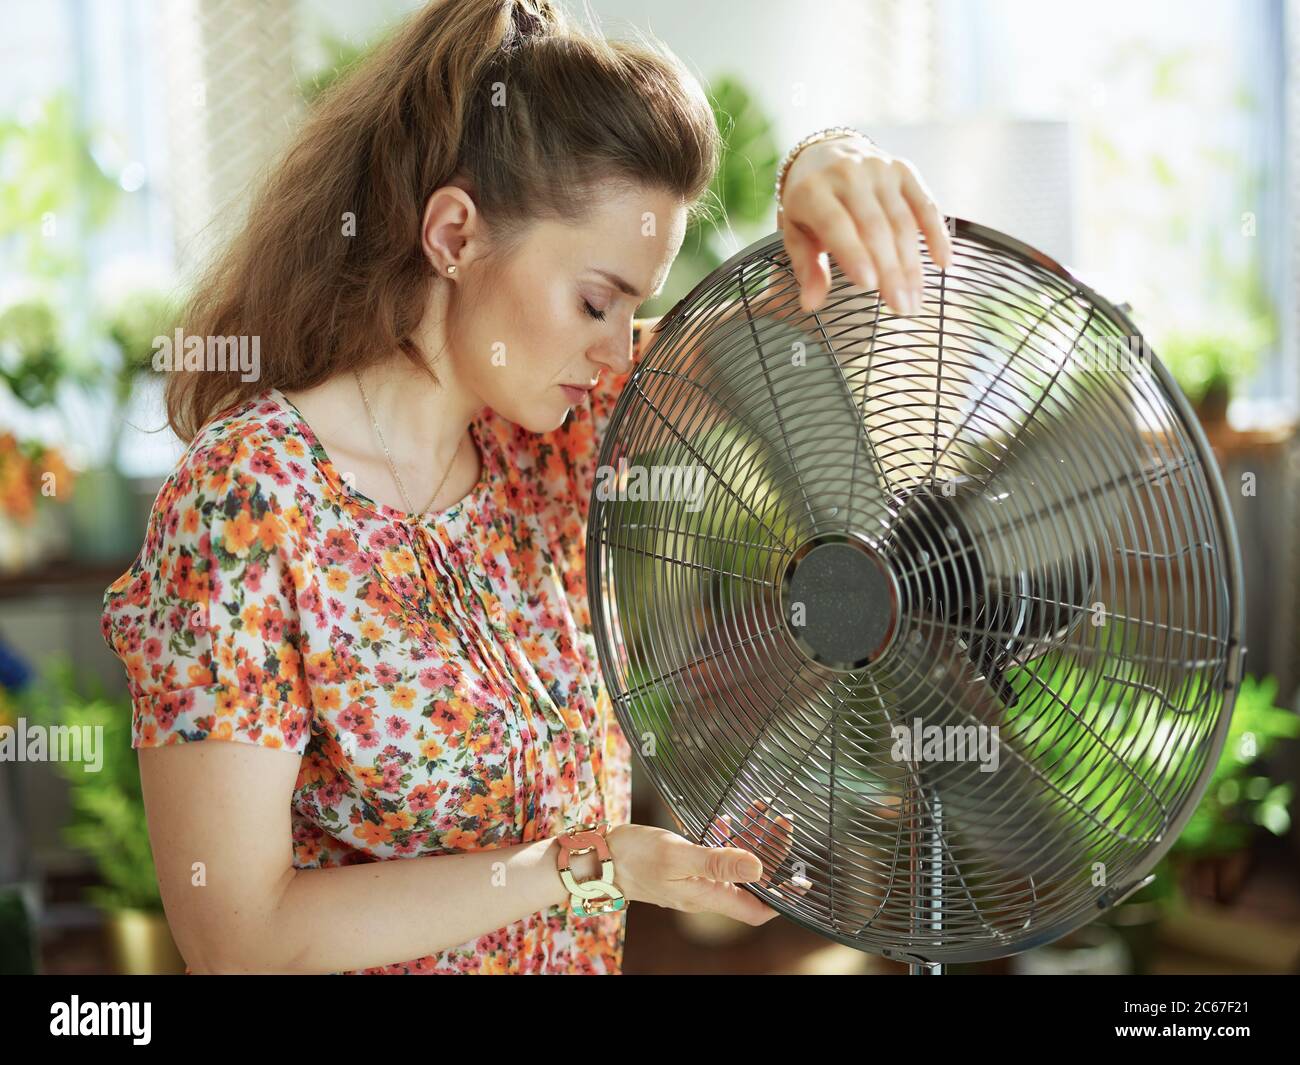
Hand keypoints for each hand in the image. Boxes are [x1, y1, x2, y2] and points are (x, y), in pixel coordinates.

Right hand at [607, 821, 779, 925]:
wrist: (597, 857)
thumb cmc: (634, 856)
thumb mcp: (679, 855)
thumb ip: (719, 862)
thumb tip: (759, 869)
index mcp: (707, 897)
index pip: (757, 910)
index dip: (782, 897)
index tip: (800, 875)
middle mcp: (704, 893)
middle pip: (750, 881)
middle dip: (770, 853)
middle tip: (781, 822)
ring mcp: (693, 880)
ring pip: (733, 865)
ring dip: (750, 840)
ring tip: (761, 811)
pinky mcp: (683, 866)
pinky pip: (714, 855)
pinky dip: (726, 838)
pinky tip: (727, 819)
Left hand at [778, 134, 953, 315]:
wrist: (826, 152)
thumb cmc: (810, 203)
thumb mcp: (796, 232)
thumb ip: (806, 267)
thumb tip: (810, 304)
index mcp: (814, 190)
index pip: (837, 224)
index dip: (854, 254)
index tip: (869, 285)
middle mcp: (848, 174)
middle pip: (875, 227)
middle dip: (890, 271)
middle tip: (901, 307)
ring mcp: (879, 169)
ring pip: (902, 221)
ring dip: (912, 264)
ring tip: (915, 299)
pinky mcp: (904, 170)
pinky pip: (925, 204)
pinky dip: (937, 234)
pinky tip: (943, 263)